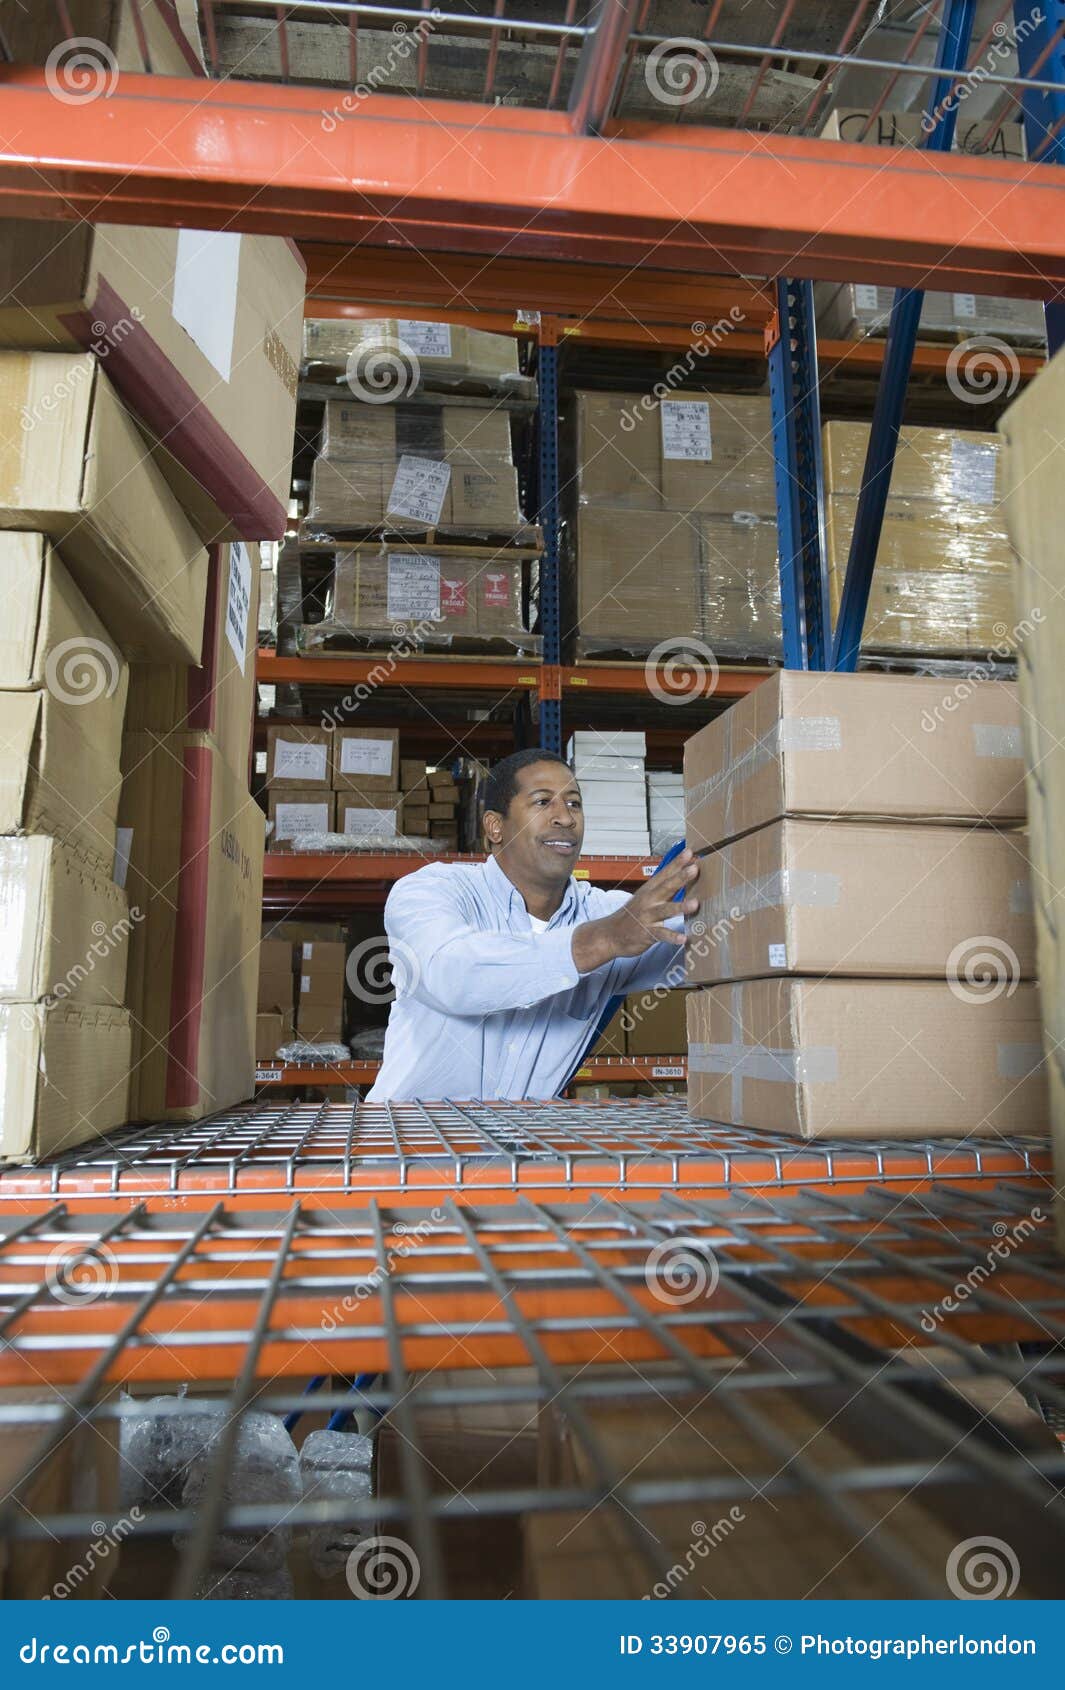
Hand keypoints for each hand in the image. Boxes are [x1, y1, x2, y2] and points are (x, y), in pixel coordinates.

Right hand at [571, 849, 699, 973]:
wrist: (610, 934)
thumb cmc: (632, 914)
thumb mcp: (646, 897)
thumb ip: (665, 888)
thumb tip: (684, 875)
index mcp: (650, 890)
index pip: (665, 873)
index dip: (677, 862)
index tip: (690, 852)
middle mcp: (648, 901)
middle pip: (666, 887)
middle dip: (680, 877)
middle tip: (694, 868)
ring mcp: (647, 917)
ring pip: (665, 910)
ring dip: (680, 906)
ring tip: (695, 904)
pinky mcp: (647, 933)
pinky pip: (661, 935)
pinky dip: (672, 937)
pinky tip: (683, 939)